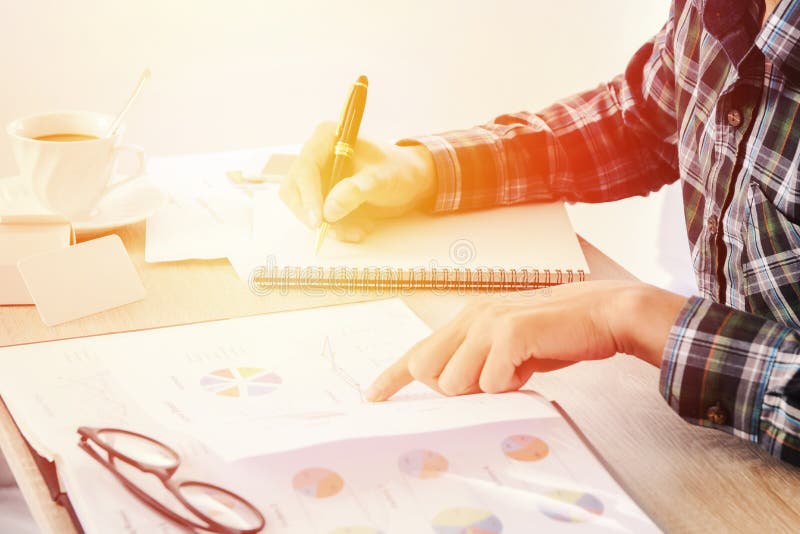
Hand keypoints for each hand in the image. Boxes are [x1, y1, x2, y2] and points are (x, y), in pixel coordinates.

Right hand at [279, 122, 436, 241]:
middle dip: (315, 215)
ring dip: (329, 225)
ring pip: (304, 208)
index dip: (308, 196)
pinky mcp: (322, 194)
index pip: (306, 168)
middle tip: (337, 232)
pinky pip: (317, 216)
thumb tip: (329, 209)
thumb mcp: (381, 179)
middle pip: (295, 190)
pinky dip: (335, 228)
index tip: (319, 220)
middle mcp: (316, 155)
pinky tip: (358, 228)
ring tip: (359, 230)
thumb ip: (355, 191)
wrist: (410, 181)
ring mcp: (317, 176)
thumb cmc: (398, 171)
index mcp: (327, 139)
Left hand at [365, 281, 687, 400]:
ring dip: (484, 390)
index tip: (372, 396)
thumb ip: (477, 361)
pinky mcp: (510, 333)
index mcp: (467, 318)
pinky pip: (490, 383)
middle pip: (428, 371)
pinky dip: (510, 387)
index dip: (392, 376)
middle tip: (492, 382)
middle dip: (452, 391)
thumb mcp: (506, 347)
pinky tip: (529, 369)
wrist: (600, 313)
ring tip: (515, 372)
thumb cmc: (553, 334)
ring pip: (455, 383)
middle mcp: (471, 316)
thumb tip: (451, 390)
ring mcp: (489, 323)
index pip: (419, 351)